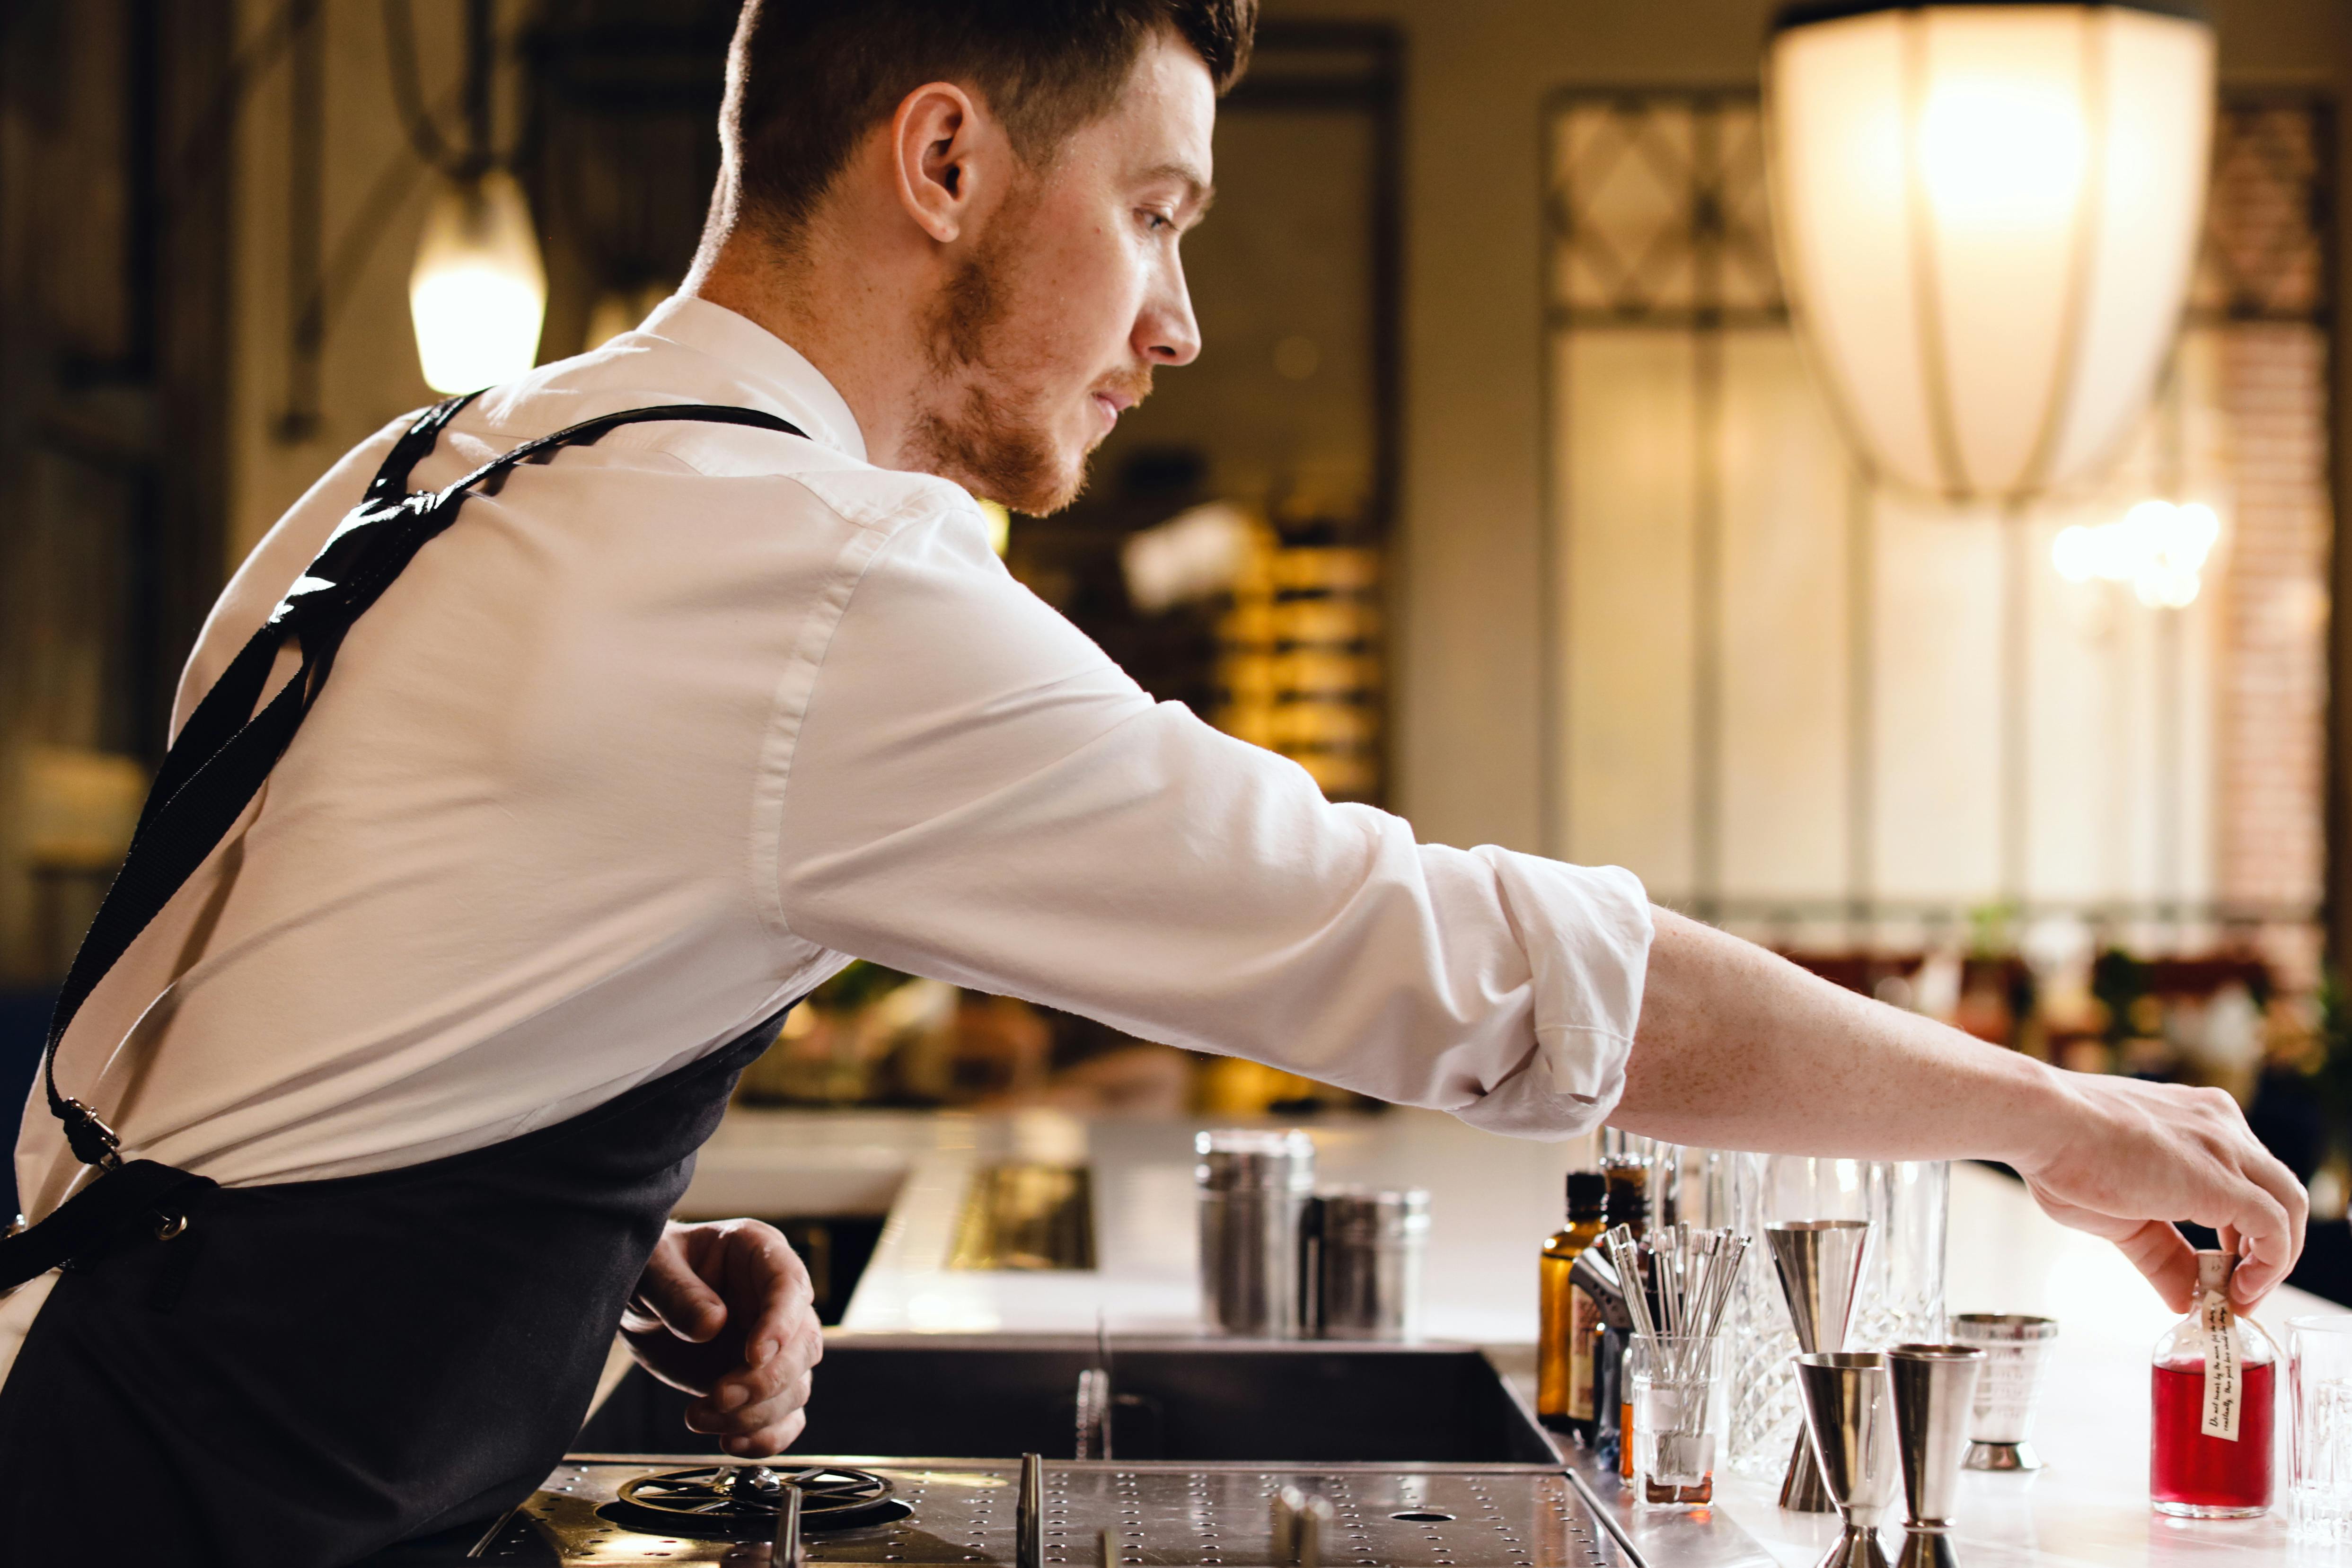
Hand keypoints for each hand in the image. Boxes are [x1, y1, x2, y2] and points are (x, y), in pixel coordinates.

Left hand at [621, 1219, 823, 1454]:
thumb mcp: (651, 1268)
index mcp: (758, 1253)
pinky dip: (766, 1438)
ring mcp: (774, 1345)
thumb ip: (677, 1292)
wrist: (639, 1305)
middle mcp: (775, 1300)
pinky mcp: (760, 1383)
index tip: (753, 1355)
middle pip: (804, 1345)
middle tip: (717, 1396)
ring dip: (754, 1414)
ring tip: (698, 1416)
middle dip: (765, 1380)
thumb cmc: (650, 1269)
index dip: (781, 1324)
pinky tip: (731, 1442)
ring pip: (796, 1387)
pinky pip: (785, 1417)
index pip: (790, 1286)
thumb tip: (710, 1325)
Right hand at [2012, 1071, 2306, 1312]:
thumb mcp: (2119, 1213)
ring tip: (2241, 1294)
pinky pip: (2276, 1229)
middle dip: (2263, 1248)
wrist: (2041, 1121)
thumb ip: (2160, 1253)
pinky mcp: (2223, 1181)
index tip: (2221, 1268)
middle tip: (2236, 1287)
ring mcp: (2227, 1148)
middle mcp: (2222, 1124)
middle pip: (2275, 1192)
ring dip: (2274, 1260)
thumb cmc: (2061, 1152)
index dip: (2241, 1230)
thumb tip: (2183, 1298)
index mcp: (2196, 1118)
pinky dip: (2269, 1265)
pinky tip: (2239, 1290)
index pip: (2246, 1178)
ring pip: (2289, 1207)